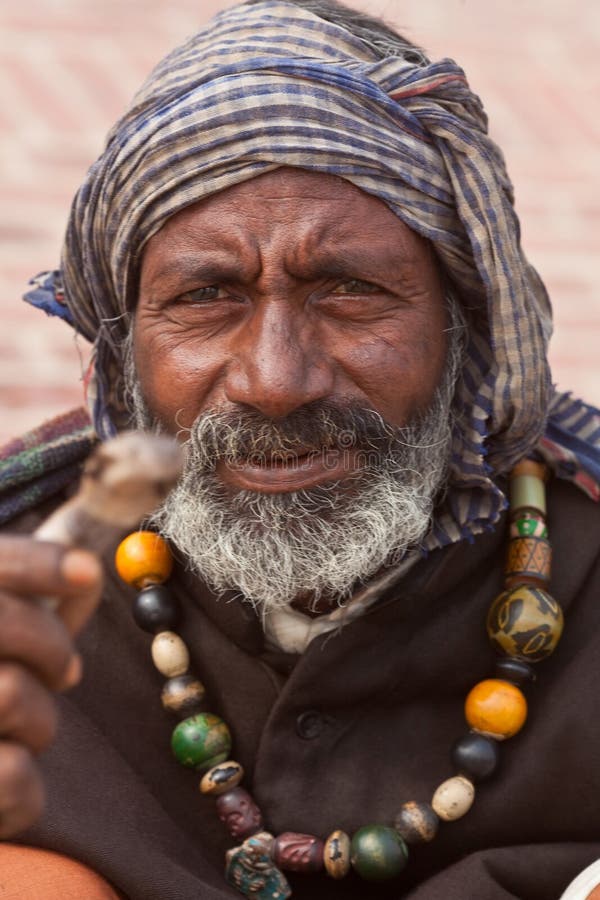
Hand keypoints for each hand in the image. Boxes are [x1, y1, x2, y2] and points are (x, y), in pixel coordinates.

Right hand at [0, 536, 101, 837]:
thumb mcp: (5, 641)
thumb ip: (35, 596)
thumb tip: (88, 567)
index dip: (42, 562)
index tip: (89, 572)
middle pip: (4, 624)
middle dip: (53, 649)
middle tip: (67, 673)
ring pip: (10, 693)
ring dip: (39, 722)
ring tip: (22, 734)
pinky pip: (12, 773)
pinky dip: (24, 790)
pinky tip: (3, 788)